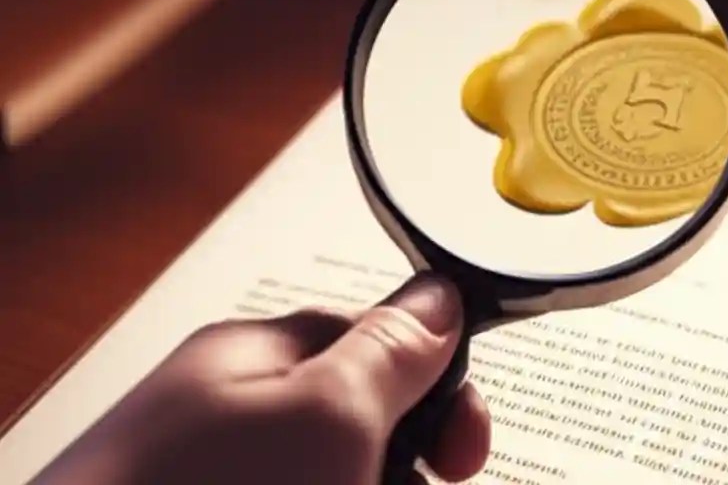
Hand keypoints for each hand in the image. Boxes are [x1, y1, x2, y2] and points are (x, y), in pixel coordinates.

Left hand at [32, 273, 490, 484]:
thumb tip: (439, 295)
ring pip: (341, 474)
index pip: (375, 340)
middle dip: (403, 466)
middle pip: (366, 426)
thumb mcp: (325, 414)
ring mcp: (229, 478)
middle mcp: (235, 422)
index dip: (437, 388)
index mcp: (254, 361)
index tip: (464, 449)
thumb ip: (389, 351)